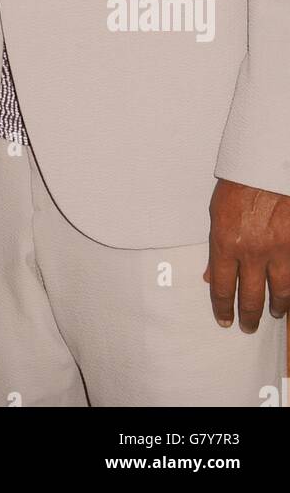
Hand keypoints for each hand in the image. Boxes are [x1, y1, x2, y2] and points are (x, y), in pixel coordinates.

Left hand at [204, 179, 289, 330]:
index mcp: (226, 243)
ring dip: (277, 307)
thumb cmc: (240, 183)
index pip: (223, 288)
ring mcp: (279, 250)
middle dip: (249, 316)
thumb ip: (216, 248)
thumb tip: (211, 276)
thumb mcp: (217, 213)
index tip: (224, 320)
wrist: (268, 165)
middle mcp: (252, 252)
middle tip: (248, 327)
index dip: (223, 309)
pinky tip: (288, 294)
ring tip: (274, 314)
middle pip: (251, 297)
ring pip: (280, 292)